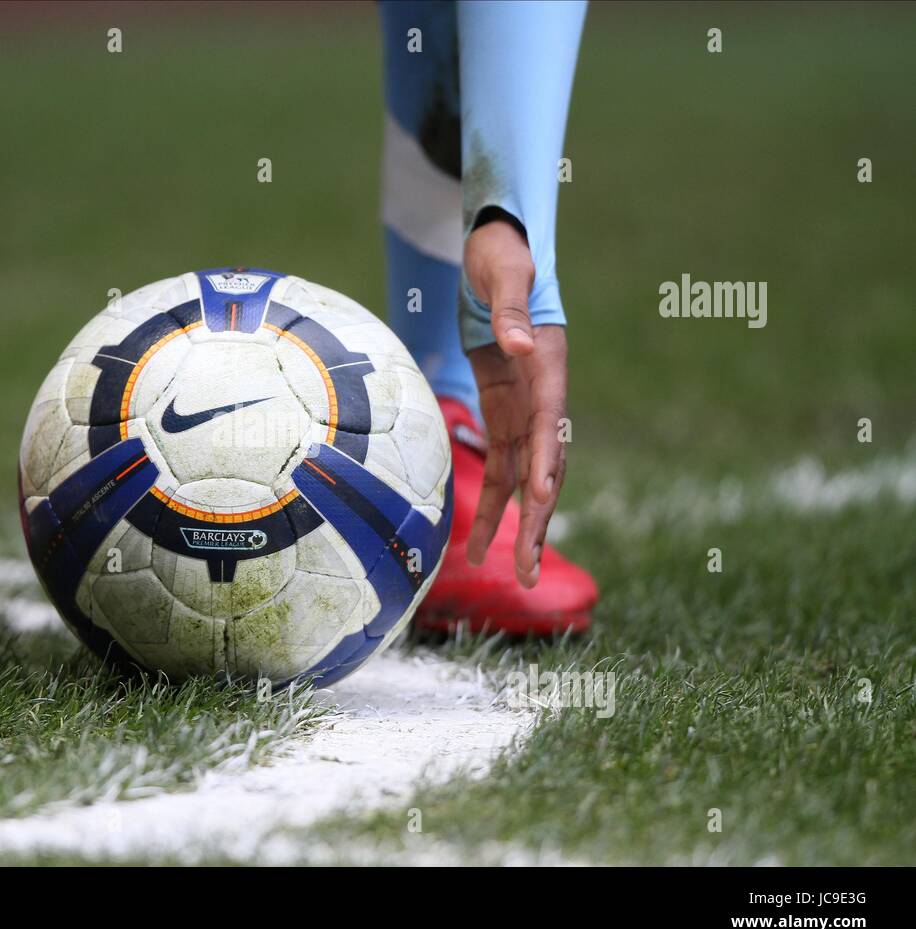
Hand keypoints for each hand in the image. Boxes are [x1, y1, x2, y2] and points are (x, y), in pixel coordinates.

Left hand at [463, 219, 567, 588]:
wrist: (500, 246)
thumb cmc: (502, 255)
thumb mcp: (503, 271)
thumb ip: (510, 308)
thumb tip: (522, 344)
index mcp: (549, 365)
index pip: (550, 422)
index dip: (545, 461)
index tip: (537, 500)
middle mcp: (544, 394)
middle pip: (546, 465)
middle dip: (538, 519)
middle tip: (528, 570)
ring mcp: (526, 406)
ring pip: (525, 477)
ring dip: (520, 526)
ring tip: (514, 575)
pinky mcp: (505, 410)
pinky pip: (503, 465)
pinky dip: (497, 502)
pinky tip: (483, 541)